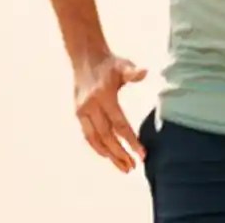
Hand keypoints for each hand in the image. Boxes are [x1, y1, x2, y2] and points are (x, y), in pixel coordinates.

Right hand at [74, 54, 146, 172]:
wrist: (85, 58)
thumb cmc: (109, 63)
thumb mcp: (122, 65)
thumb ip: (132, 72)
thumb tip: (145, 72)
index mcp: (103, 95)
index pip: (119, 123)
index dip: (131, 141)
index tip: (142, 155)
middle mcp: (90, 105)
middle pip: (106, 135)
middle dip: (120, 153)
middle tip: (134, 167)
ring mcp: (82, 110)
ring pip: (95, 139)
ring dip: (109, 155)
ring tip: (124, 167)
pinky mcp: (78, 113)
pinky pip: (87, 135)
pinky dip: (97, 147)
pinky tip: (108, 156)